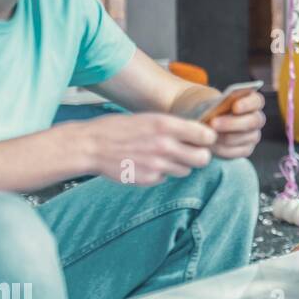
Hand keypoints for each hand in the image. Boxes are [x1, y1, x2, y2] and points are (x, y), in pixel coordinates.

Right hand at [82, 113, 216, 185]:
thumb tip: (198, 133)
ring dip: (180, 165)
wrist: (91, 146)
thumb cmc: (119, 128)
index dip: (207, 138)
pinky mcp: (148, 179)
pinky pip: (166, 178)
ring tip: (163, 156)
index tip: (203, 139)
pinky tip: (147, 164)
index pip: (206, 136)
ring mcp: (157, 165)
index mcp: (166, 125)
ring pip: (186, 170)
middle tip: (191, 152)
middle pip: (203, 158)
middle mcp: (165, 146)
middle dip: (200, 156)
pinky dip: (161, 173)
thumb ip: (174, 127)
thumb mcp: (149, 118)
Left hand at [206, 90, 266, 158]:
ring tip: (208, 135)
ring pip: (247, 137)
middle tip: (213, 123)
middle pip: (254, 121)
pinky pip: (240, 151)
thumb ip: (216, 105)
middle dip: (233, 123)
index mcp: (251, 101)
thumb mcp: (210, 102)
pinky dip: (225, 149)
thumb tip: (214, 111)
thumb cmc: (209, 108)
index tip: (235, 107)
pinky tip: (212, 145)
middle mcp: (256, 118)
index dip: (248, 104)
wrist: (205, 122)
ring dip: (226, 137)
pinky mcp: (246, 149)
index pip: (257, 101)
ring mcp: (253, 135)